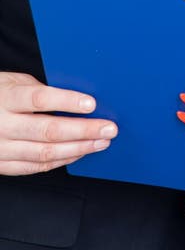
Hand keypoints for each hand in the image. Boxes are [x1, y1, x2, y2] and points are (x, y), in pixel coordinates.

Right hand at [0, 71, 117, 174]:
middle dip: (84, 130)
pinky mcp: (0, 164)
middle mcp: (1, 124)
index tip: (92, 104)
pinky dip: (61, 160)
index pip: (40, 99)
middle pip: (48, 130)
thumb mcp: (14, 82)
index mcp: (6, 97)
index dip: (67, 101)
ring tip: (101, 142)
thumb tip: (78, 99)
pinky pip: (35, 167)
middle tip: (109, 129)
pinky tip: (79, 153)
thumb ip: (40, 90)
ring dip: (78, 149)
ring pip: (44, 153)